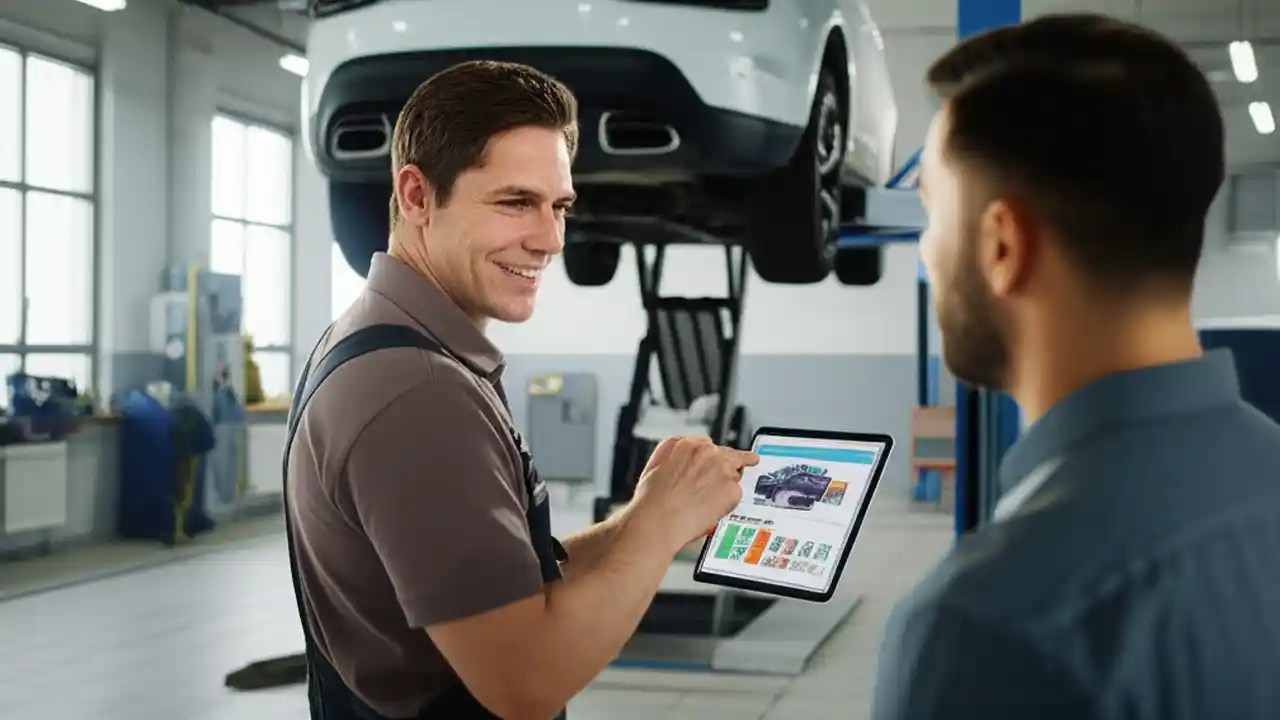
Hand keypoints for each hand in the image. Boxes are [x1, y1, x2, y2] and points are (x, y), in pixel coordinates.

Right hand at [629, 436, 759, 553]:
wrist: (657, 521)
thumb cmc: (651, 501)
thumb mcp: (655, 467)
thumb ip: (675, 458)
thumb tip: (684, 463)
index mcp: (685, 444)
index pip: (707, 444)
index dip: (711, 456)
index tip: (714, 462)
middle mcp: (705, 452)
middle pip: (727, 455)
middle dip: (727, 466)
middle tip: (725, 479)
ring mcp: (721, 469)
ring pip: (734, 474)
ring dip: (727, 485)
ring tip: (712, 501)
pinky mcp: (731, 489)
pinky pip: (736, 494)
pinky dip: (729, 503)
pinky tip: (713, 510)